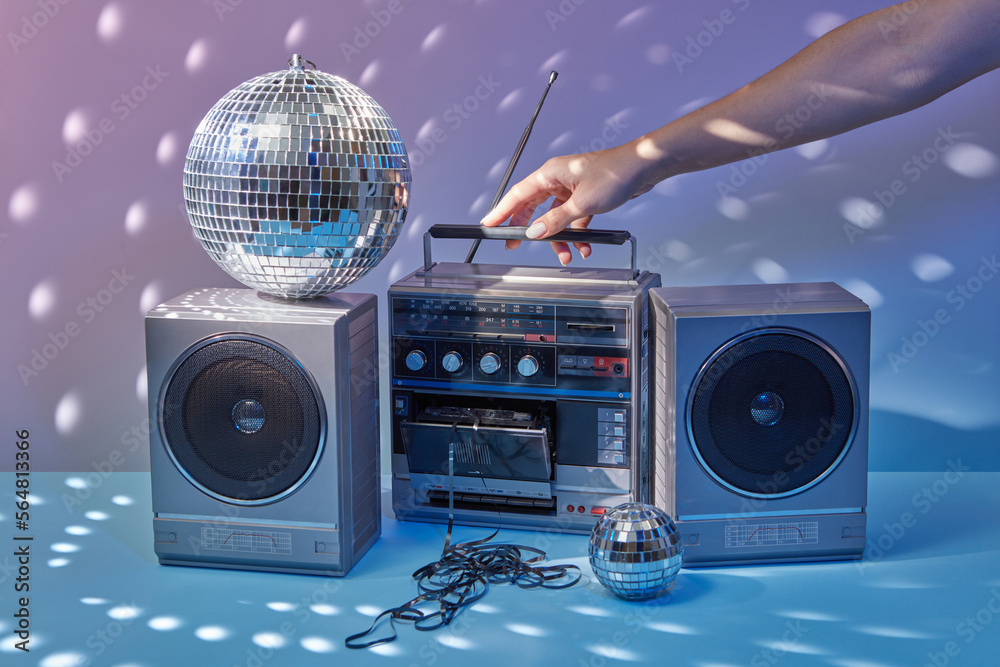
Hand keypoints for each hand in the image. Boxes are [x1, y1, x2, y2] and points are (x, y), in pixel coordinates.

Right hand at [479, 142, 652, 264]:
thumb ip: (556, 220)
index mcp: (550, 173)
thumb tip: (536, 232)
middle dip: (528, 229)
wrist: (644, 167)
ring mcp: (572, 188)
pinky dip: (576, 233)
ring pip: (555, 217)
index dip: (501, 211)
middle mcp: (558, 179)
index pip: (518, 195)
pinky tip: (584, 244)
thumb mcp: (582, 203)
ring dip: (559, 237)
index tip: (489, 225)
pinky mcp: (585, 196)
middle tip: (515, 244)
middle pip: (533, 207)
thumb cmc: (616, 172)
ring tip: (566, 252)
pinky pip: (573, 218)